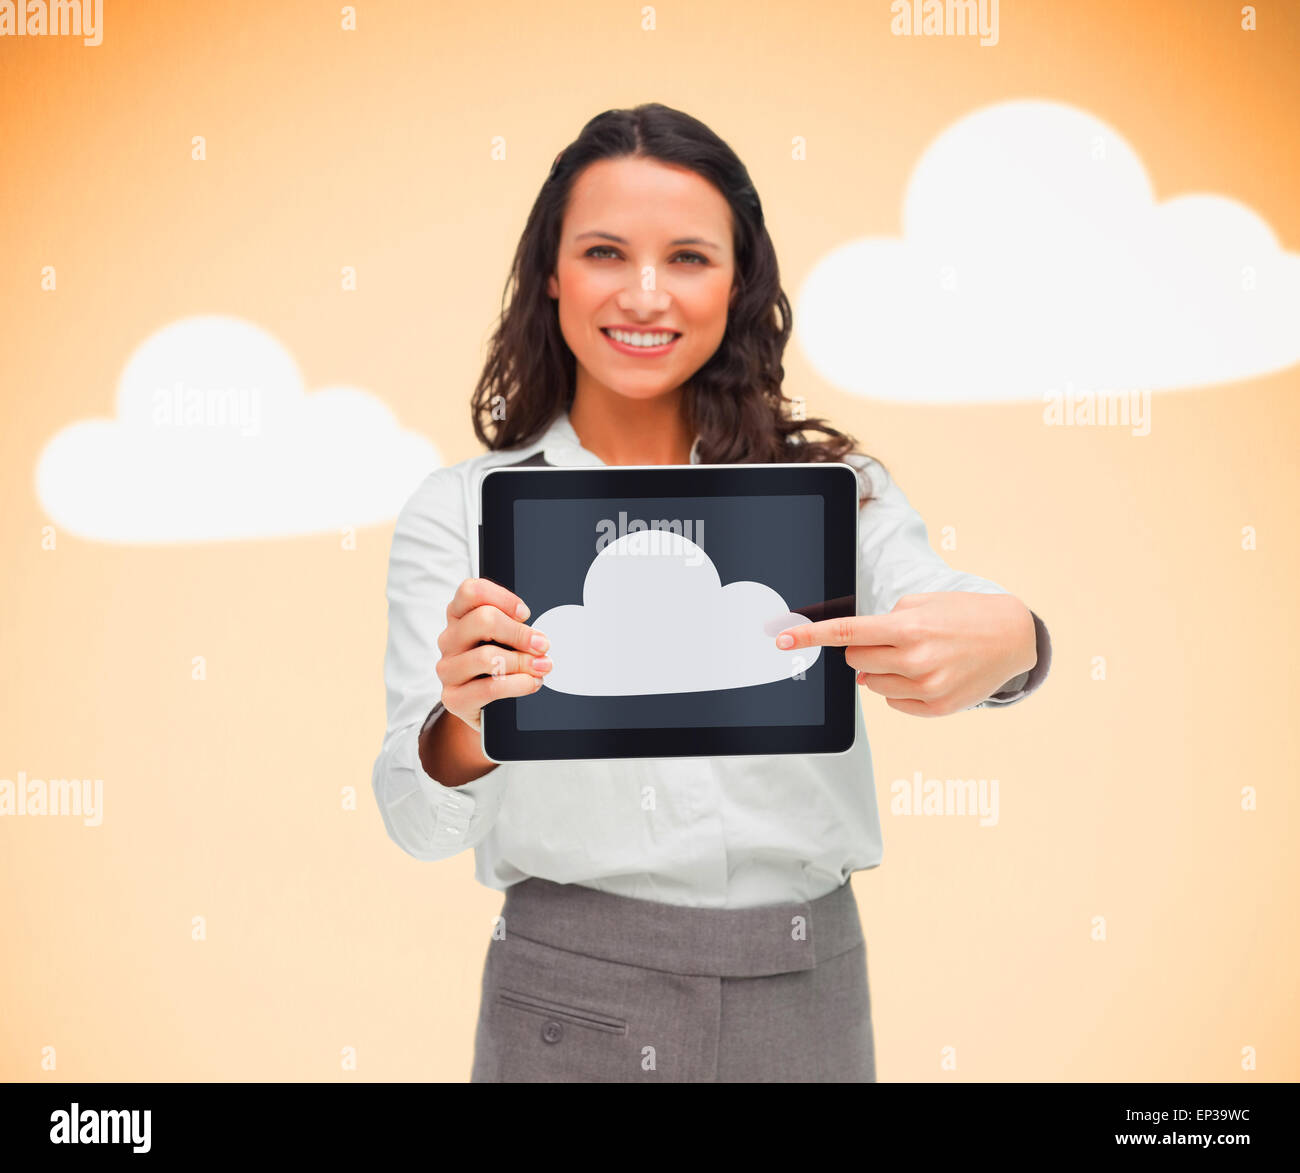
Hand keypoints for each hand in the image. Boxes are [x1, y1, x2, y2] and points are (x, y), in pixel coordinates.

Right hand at [436, 578, 551, 731]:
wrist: (485, 705)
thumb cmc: (498, 663)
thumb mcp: (505, 638)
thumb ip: (515, 627)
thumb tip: (538, 638)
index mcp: (458, 616)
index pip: (471, 591)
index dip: (503, 599)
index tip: (525, 614)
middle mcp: (448, 639)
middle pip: (483, 620)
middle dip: (520, 633)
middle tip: (542, 645)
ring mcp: (448, 668)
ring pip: (487, 656)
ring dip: (522, 662)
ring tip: (541, 667)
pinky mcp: (453, 698)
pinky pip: (490, 688)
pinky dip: (518, 685)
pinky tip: (531, 683)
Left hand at [775, 591, 1036, 716]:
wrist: (1012, 637)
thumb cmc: (961, 615)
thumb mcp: (922, 604)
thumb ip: (882, 627)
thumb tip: (858, 666)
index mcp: (908, 628)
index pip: (847, 633)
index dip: (809, 636)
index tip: (781, 638)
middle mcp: (915, 660)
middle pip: (855, 660)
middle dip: (864, 649)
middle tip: (893, 639)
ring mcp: (927, 688)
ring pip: (871, 684)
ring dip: (882, 670)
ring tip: (917, 656)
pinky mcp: (937, 709)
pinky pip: (894, 702)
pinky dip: (901, 689)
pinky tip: (928, 673)